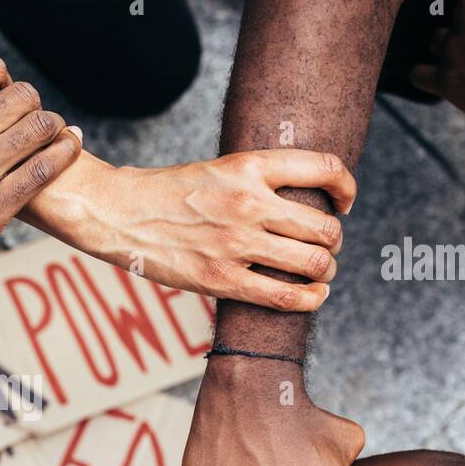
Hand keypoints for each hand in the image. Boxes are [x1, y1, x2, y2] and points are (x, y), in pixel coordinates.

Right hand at [0, 53, 83, 310]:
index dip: (7, 81)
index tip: (7, 100)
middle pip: (23, 96)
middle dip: (34, 107)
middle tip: (35, 125)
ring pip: (41, 127)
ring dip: (54, 128)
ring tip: (58, 136)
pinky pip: (43, 171)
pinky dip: (64, 154)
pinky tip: (69, 149)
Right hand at [50, 149, 356, 310]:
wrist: (118, 213)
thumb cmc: (168, 193)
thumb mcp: (218, 169)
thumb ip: (258, 180)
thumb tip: (303, 202)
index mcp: (249, 166)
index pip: (325, 168)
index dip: (346, 188)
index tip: (343, 203)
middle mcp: (248, 202)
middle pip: (325, 226)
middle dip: (334, 240)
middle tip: (324, 247)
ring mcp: (236, 243)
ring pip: (314, 263)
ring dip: (325, 270)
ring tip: (318, 272)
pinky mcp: (221, 279)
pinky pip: (285, 296)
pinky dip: (310, 299)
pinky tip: (314, 296)